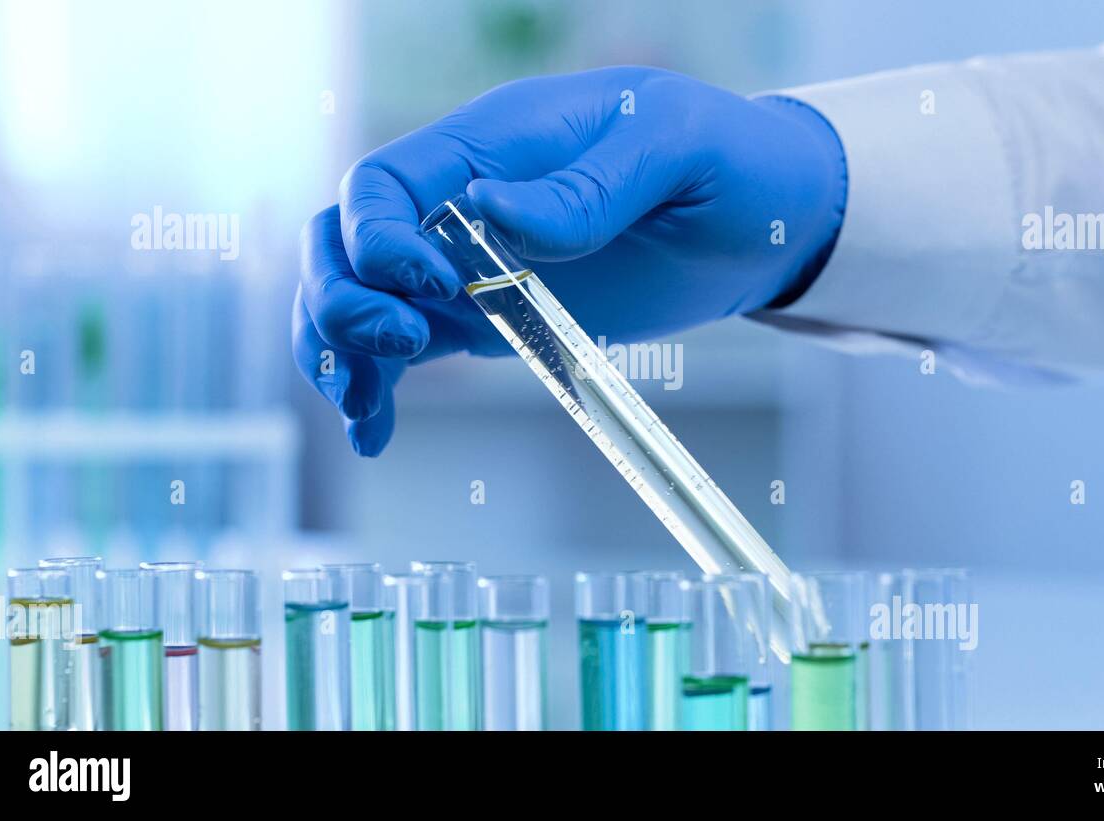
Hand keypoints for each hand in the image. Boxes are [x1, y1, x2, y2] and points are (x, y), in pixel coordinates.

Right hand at [294, 66, 846, 454]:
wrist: (767, 219)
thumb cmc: (729, 161)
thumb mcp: (676, 149)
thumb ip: (588, 185)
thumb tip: (492, 210)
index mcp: (496, 142)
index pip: (387, 180)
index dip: (381, 237)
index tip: (435, 285)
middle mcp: (463, 200)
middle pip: (344, 239)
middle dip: (342, 297)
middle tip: (401, 346)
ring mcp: (470, 263)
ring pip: (357, 296)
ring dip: (336, 347)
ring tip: (362, 405)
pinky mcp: (491, 316)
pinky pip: (405, 348)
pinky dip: (374, 386)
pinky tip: (373, 428)